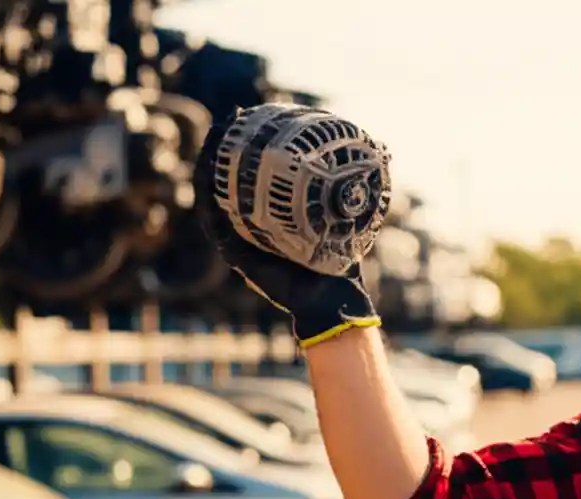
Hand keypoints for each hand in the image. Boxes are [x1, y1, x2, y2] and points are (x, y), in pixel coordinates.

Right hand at [193, 112, 380, 347]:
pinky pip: (215, 222)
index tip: (247, 117)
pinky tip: (206, 176)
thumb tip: (374, 155)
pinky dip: (208, 199)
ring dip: (209, 166)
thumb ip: (342, 195)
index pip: (251, 175)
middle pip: (227, 179)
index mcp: (271, 217)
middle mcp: (251, 225)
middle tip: (229, 119)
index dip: (245, 147)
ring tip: (214, 138)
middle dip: (223, 149)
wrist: (329, 299)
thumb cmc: (337, 262)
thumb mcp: (338, 221)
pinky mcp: (236, 254)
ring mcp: (240, 239)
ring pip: (214, 196)